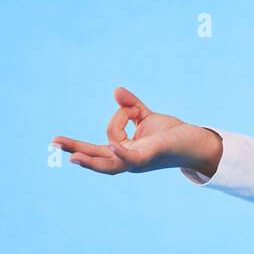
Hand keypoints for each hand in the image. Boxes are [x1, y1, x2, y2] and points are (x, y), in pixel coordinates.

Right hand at [51, 86, 221, 175]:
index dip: (119, 116)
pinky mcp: (149, 157)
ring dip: (90, 160)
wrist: (199, 143)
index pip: (109, 135)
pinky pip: (132, 158)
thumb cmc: (172, 135)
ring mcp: (137, 161)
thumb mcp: (148, 117)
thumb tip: (116, 90)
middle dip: (76, 149)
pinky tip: (114, 147)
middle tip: (54, 142)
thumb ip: (131, 106)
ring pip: (108, 163)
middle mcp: (128, 159)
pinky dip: (122, 153)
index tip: (132, 107)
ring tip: (73, 157)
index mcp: (125, 150)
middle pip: (97, 156)